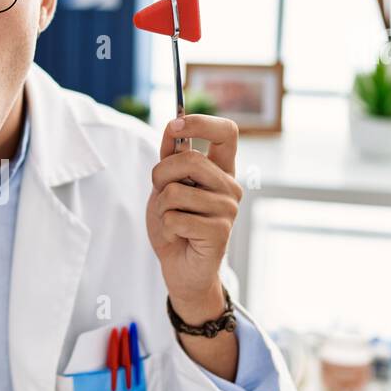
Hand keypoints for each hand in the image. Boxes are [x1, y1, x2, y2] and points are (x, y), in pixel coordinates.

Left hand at [145, 114, 243, 321]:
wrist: (181, 268)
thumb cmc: (175, 225)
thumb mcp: (167, 186)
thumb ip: (171, 159)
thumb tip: (172, 126)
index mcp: (221, 170)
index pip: (227, 132)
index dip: (200, 123)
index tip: (174, 125)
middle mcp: (230, 187)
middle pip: (189, 159)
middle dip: (160, 175)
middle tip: (160, 194)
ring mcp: (228, 209)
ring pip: (175, 192)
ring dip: (161, 208)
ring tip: (172, 221)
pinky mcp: (219, 232)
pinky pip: (175, 218)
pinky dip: (166, 228)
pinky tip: (178, 237)